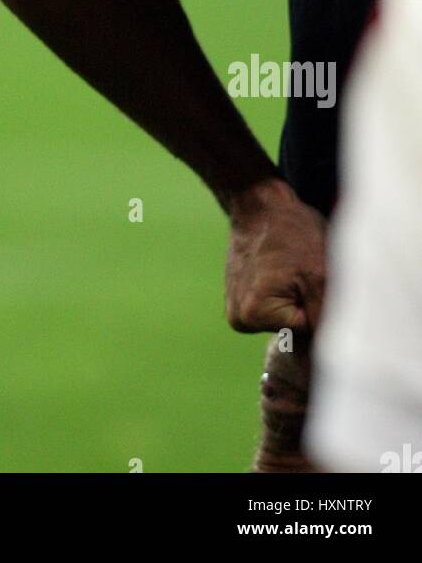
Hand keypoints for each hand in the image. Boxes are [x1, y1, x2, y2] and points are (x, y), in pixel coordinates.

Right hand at [225, 178, 326, 334]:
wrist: (261, 203)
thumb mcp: (320, 274)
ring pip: (287, 319)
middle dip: (307, 301)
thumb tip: (327, 361)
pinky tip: (280, 269)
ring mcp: (237, 310)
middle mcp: (239, 320)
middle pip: (295, 329)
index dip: (318, 303)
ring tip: (289, 267)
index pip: (308, 331)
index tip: (308, 275)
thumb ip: (325, 320)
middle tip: (300, 269)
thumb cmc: (292, 232)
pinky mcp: (240, 300)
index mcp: (253, 315)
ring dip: (297, 297)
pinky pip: (275, 308)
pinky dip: (284, 292)